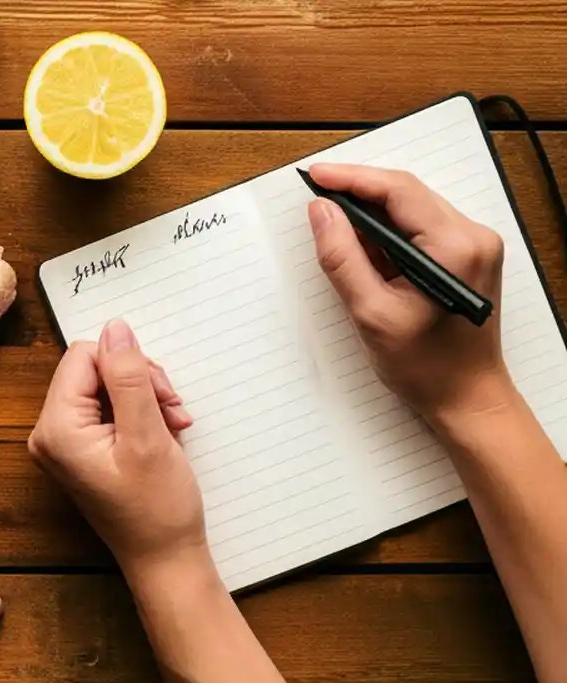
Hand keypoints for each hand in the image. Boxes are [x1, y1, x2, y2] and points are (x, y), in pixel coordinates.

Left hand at [28, 318, 207, 575]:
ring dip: (145, 396)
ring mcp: (65, 441)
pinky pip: (108, 407)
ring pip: (106, 385)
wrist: (165, 560)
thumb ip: (129, 377)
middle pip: (93, 368)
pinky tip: (164, 430)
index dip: (128, 365)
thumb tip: (115, 328)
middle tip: (172, 409)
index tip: (160, 395)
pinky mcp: (82, 448)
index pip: (85, 356)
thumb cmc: (157, 510)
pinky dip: (140, 411)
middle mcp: (50, 432)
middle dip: (139, 380)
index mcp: (56, 428)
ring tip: (172, 423)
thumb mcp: (148, 434)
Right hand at [307, 163, 514, 423]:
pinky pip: (421, 228)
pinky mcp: (467, 256)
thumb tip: (321, 212)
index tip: (315, 177)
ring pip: (412, 209)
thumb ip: (342, 258)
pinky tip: (362, 245)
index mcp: (455, 247)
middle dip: (358, 193)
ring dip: (372, 213)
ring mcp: (474, 245)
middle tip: (316, 198)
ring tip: (333, 224)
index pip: (399, 191)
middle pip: (406, 194)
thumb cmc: (426, 367)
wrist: (467, 397)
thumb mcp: (371, 313)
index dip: (352, 179)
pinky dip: (388, 231)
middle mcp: (473, 237)